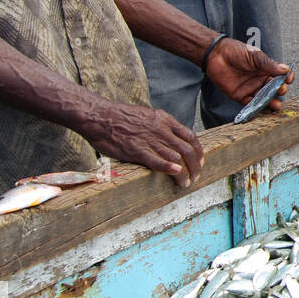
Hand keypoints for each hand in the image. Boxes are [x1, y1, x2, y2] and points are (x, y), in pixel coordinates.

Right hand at [79, 102, 203, 187]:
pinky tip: (176, 174)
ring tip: (186, 183)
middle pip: (187, 150)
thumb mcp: (146, 115)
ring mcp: (149, 140)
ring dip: (184, 173)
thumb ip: (160, 126)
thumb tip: (170, 138)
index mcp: (163, 120)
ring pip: (175, 158)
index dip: (198, 151)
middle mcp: (160, 129)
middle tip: (196, 176)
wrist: (98, 115)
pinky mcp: (136, 150)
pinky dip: (169, 168)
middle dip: (195, 165)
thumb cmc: (119, 117)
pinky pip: (156, 160)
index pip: (190, 136)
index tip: (200, 161)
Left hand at [205, 38, 292, 109]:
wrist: (216, 55)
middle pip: (274, 89)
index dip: (287, 78)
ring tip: (276, 105)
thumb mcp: (255, 56)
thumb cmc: (236, 51)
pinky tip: (261, 108)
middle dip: (279, 91)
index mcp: (267, 70)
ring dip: (271, 102)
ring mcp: (251, 89)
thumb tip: (286, 69)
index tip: (289, 79)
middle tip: (280, 90)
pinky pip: (250, 104)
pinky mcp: (241, 96)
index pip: (281, 76)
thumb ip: (269, 64)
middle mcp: (261, 81)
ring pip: (264, 99)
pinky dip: (256, 108)